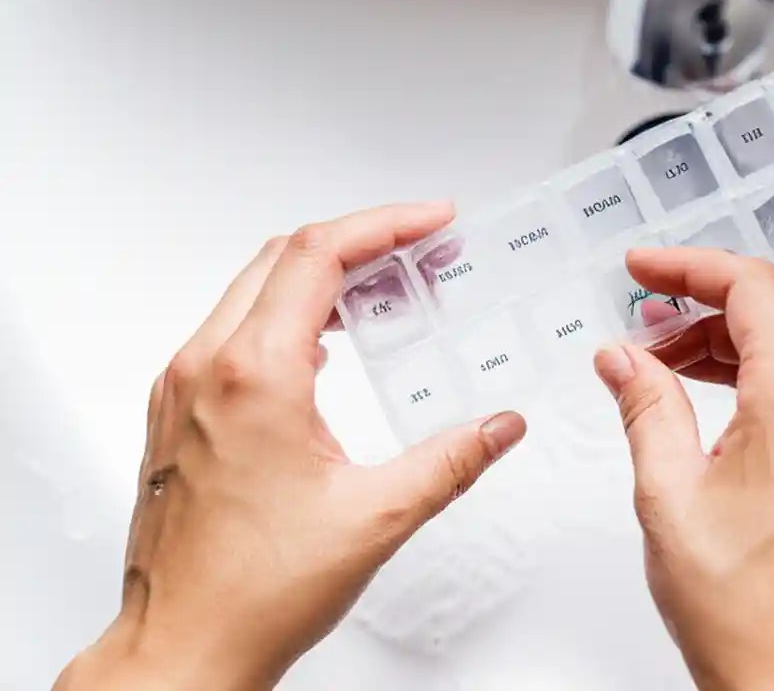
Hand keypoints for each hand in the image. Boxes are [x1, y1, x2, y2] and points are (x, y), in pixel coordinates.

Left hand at [55, 204, 526, 690]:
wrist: (183, 647)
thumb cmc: (251, 591)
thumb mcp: (377, 518)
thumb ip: (451, 461)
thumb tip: (500, 427)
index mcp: (254, 376)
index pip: (318, 254)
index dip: (384, 224)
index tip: (430, 222)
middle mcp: (206, 369)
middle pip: (281, 256)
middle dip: (357, 239)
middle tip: (417, 246)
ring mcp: (182, 390)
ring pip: (251, 291)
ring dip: (318, 275)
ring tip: (382, 287)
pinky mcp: (177, 414)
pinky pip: (231, 332)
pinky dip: (284, 315)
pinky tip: (325, 345)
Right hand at [594, 248, 773, 690]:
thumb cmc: (746, 610)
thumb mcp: (667, 494)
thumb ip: (645, 408)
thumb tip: (624, 358)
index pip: (753, 286)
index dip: (689, 266)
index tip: (644, 271)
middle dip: (721, 293)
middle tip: (660, 314)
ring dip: (748, 333)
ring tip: (678, 361)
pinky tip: (722, 401)